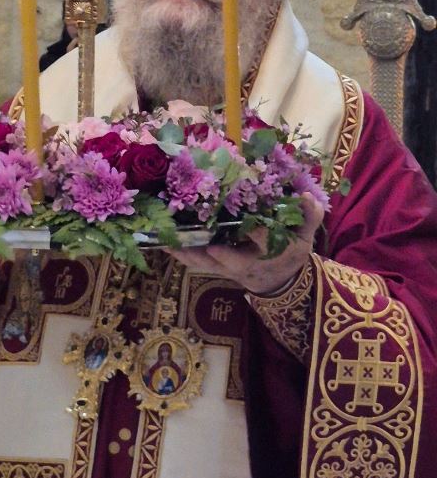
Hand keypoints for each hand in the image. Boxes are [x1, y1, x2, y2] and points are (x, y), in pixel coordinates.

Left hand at [169, 192, 323, 294]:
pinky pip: (199, 265)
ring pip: (210, 265)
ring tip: (171, 242)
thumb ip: (310, 216)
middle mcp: (251, 263)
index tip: (251, 227)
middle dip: (221, 255)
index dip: (258, 236)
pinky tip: (168, 244)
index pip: (266, 244)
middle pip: (234, 262)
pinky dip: (184, 256)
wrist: (280, 279)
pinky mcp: (219, 268)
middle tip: (207, 244)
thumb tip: (309, 198)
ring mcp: (232, 268)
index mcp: (274, 251)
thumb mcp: (306, 236)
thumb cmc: (291, 251)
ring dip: (191, 254)